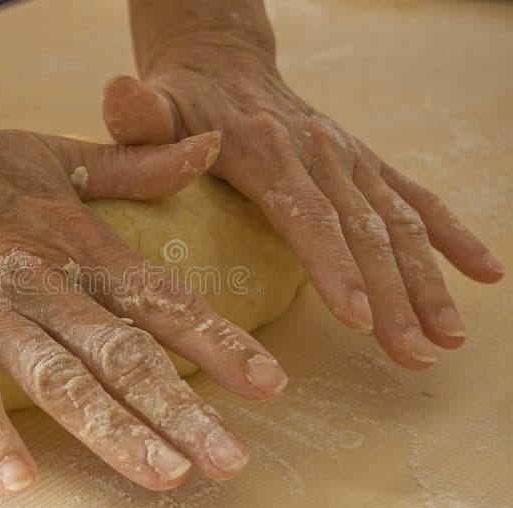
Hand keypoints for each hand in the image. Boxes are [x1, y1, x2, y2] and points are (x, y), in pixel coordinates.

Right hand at [0, 110, 289, 492]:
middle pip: (124, 354)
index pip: (163, 298)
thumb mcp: (56, 155)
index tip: (268, 385)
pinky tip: (16, 481)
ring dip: (113, 428)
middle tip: (230, 460)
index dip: (219, 341)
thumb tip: (211, 147)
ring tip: (163, 474)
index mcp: (79, 243)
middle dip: (182, 409)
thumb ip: (137, 163)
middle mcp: (43, 280)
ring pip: (59, 377)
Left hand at [105, 1, 504, 368]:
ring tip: (447, 337)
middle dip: (391, 295)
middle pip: (362, 229)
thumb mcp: (153, 107)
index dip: (332, 265)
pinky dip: (451, 234)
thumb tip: (123, 98)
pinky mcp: (362, 162)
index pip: (303, 213)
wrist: (224, 63)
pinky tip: (484, 271)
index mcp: (262, 148)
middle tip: (413, 353)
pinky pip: (414, 196)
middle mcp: (316, 151)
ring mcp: (346, 156)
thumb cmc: (181, 101)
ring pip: (397, 221)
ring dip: (426, 280)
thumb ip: (140, 118)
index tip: (356, 318)